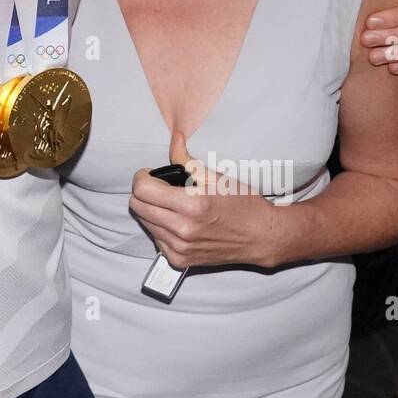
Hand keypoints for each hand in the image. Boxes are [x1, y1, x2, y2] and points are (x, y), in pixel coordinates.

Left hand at [128, 132, 279, 271]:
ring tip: (170, 204)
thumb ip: (186, 159)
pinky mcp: (180, 259)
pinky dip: (159, 228)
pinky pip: (155, 239)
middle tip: (158, 187)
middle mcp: (183, 229)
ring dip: (150, 210)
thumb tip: (175, 137)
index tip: (150, 174)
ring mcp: (180, 247)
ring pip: (143, 223)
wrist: (260, 236)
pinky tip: (176, 221)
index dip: (142, 177)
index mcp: (191, 204)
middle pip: (136, 206)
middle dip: (143, 192)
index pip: (142, 189)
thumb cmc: (242, 204)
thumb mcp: (215, 176)